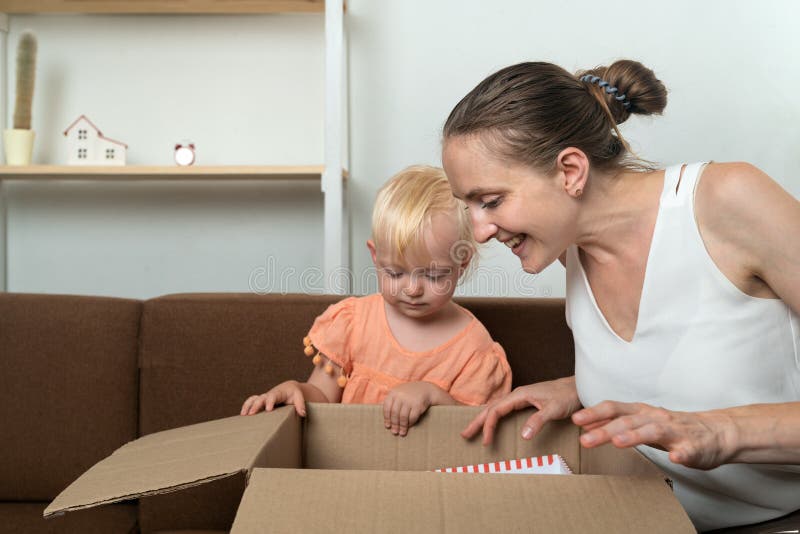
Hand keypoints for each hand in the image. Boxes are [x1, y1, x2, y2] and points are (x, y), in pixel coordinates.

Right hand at [240, 380, 308, 416]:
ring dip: (248, 406)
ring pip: (253, 399)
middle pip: (261, 398)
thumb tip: (303, 413)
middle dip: (256, 405)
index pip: (273, 396)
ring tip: (243, 415)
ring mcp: (264, 398)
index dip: (270, 402)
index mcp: (278, 393)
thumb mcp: (299, 397)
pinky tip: (243, 416)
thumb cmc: (294, 393)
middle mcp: (269, 395)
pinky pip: (251, 401)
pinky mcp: (261, 402)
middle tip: (252, 414)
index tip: (268, 409)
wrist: (289, 388)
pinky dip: (246, 406)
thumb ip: (301, 405)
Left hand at [383, 381, 445, 436]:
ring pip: (403, 417)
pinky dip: (410, 423)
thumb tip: (388, 421)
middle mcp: (400, 395)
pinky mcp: (418, 405)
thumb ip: (392, 403)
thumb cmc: (409, 394)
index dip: (387, 418)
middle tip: (394, 432)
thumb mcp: (399, 394)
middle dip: (394, 424)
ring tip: (402, 433)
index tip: (388, 426)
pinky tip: (409, 426)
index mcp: (393, 393)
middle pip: (394, 413)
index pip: (387, 407)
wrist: (426, 389)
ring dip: (402, 426)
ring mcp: (409, 400)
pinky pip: (412, 417)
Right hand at [461, 376, 580, 445]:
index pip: (496, 410)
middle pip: (491, 408)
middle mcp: (518, 395)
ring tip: (473, 430)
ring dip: (484, 419)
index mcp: (520, 395)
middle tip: (464, 434)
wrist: (578, 387)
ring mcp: (521, 397)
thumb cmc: (567, 396)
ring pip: (497, 408)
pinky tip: (493, 422)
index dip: (488, 426)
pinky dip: (495, 417)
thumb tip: (523, 436)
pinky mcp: (527, 401)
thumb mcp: (553, 409)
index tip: (485, 441)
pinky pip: (505, 409)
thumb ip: (538, 421)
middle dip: (477, 422)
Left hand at [572, 400, 733, 469]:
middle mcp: (656, 418)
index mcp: (643, 412)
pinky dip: (680, 453)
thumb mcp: (642, 422)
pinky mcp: (694, 447)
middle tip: (585, 440)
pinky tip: (674, 458)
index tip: (575, 420)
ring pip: (653, 431)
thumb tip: (587, 424)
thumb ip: (617, 423)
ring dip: (635, 436)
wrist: (716, 432)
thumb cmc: (674, 428)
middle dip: (605, 429)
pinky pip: (687, 450)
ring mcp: (676, 431)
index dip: (595, 413)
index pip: (614, 409)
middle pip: (628, 421)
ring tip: (618, 442)